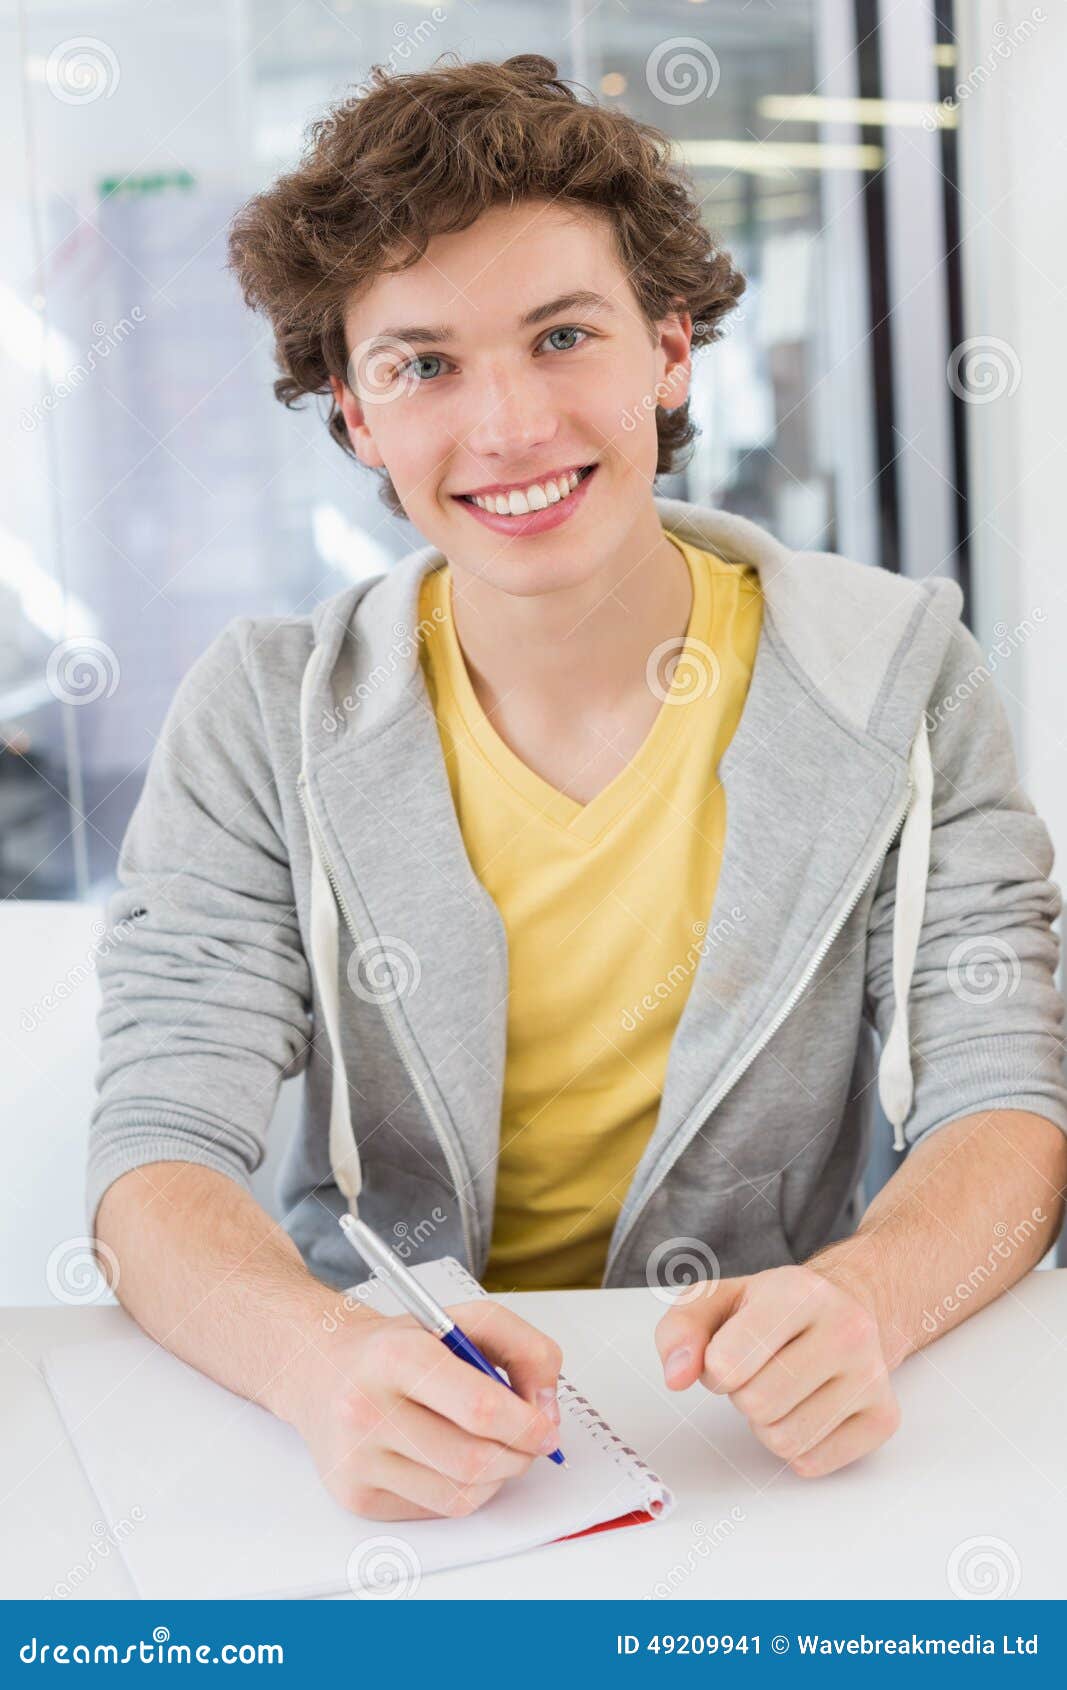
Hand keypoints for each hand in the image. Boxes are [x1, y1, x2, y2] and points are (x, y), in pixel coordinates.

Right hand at [284, 1299, 562, 1519]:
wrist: (321, 1368)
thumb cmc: (398, 1346)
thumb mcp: (461, 1320)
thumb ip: (522, 1347)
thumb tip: (547, 1408)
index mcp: (395, 1356)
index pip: (479, 1407)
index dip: (527, 1423)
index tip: (547, 1426)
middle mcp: (367, 1409)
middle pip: (474, 1460)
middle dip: (519, 1455)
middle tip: (530, 1440)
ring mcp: (358, 1460)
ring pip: (461, 1496)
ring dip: (496, 1476)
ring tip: (493, 1446)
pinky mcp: (357, 1497)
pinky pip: (437, 1510)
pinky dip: (464, 1490)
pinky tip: (454, 1460)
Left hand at [654, 1263, 900, 1477]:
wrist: (846, 1309)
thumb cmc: (773, 1309)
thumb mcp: (718, 1299)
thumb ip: (681, 1329)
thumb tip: (676, 1375)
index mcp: (799, 1291)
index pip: (727, 1363)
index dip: (714, 1368)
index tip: (729, 1353)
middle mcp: (846, 1328)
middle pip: (757, 1405)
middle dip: (743, 1395)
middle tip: (761, 1370)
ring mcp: (872, 1375)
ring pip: (785, 1440)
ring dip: (768, 1424)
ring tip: (782, 1388)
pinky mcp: (884, 1417)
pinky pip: (813, 1463)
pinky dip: (797, 1446)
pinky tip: (808, 1408)